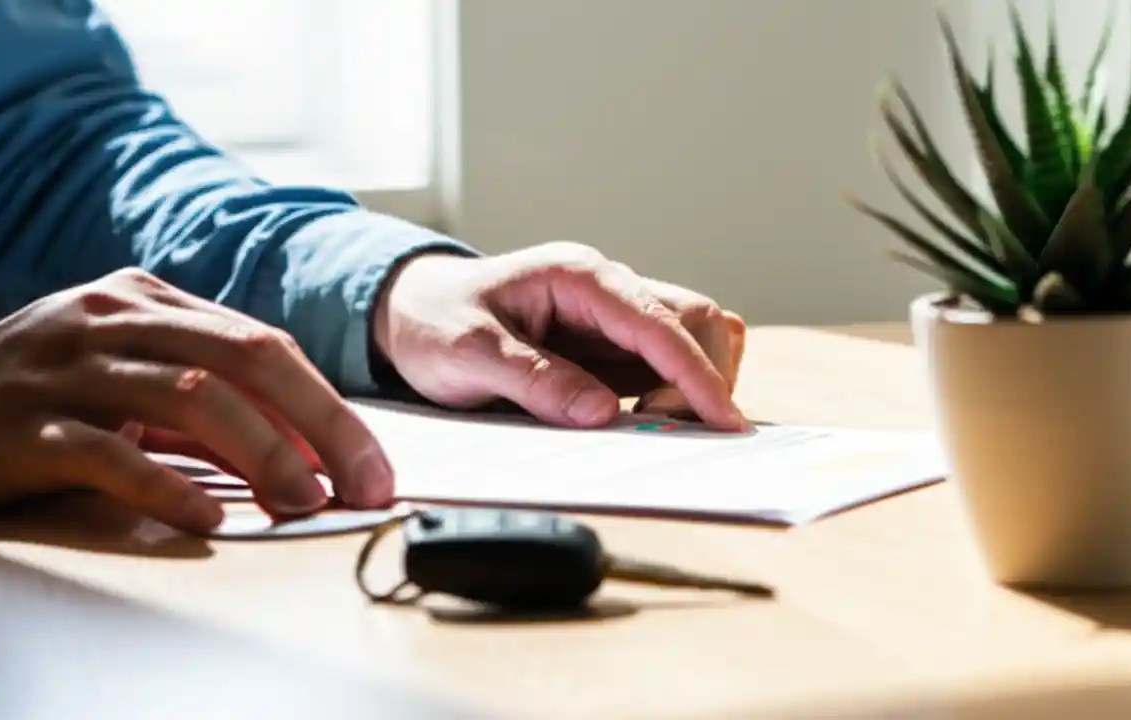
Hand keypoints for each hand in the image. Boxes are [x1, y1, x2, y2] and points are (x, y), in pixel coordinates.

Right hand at [0, 268, 391, 532]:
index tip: (373, 466)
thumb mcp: (129, 375)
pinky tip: (207, 517)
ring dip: (260, 453)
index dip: (328, 407)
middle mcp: (113, 319)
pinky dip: (164, 485)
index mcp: (149, 300)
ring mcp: (66, 366)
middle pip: (244, 359)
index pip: (264, 345)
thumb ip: (206, 397)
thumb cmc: (43, 395)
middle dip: (320, 425)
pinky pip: (106, 450)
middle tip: (365, 485)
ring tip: (303, 502)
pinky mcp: (22, 424)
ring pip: (186, 395)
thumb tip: (305, 452)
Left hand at [372, 242, 746, 430]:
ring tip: (652, 427)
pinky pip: (664, 362)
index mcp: (577, 276)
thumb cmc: (433, 320)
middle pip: (696, 319)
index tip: (723, 420)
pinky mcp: (608, 346)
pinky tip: (649, 420)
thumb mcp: (469, 352)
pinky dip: (675, 391)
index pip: (660, 323)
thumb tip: (601, 413)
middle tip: (661, 430)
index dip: (697, 373)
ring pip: (691, 337)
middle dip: (701, 376)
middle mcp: (605, 289)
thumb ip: (534, 379)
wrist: (408, 311)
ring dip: (692, 384)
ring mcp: (610, 317)